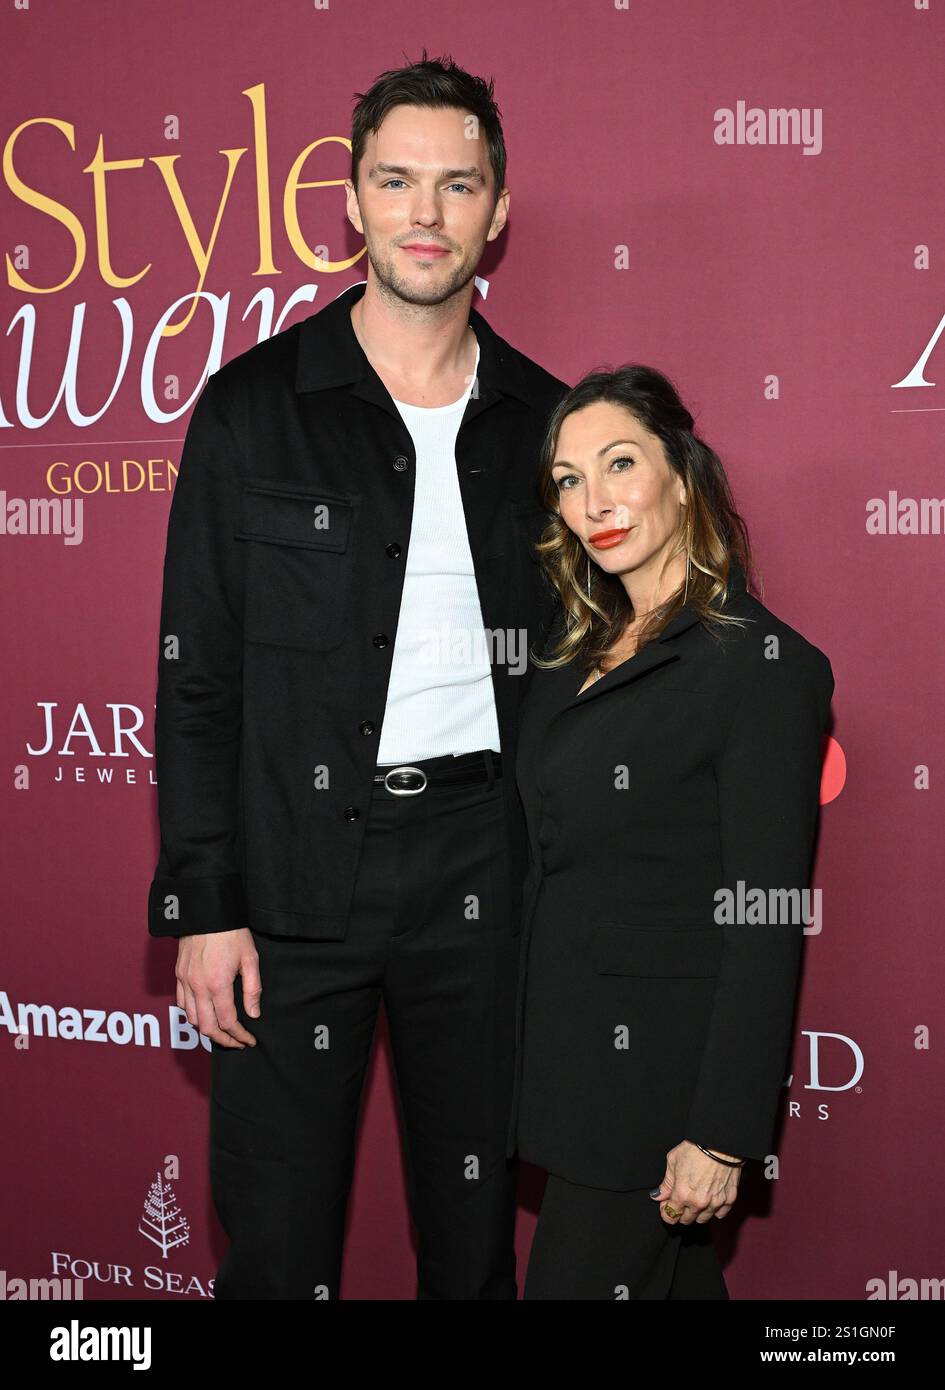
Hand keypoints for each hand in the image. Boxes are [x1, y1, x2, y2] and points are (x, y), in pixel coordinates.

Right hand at [175, 928, 260, 1048]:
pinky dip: (192, 1015)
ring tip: (222, 1032)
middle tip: (236, 1043)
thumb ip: (252, 989)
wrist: (207, 912)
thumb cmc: (231, 932)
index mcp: (218, 984)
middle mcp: (198, 987)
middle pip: (207, 1027)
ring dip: (206, 1030)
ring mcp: (185, 981)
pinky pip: (181, 1004)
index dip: (239, 1036)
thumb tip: (253, 1014)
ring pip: (191, 1019)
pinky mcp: (179, 975)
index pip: (228, 1022)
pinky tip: (204, 1014)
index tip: (248, 1040)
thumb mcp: (250, 958)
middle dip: (223, 1040)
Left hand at [649, 1139, 742, 1224]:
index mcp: (682, 1194)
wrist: (719, 1141)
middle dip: (681, 1212)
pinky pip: (720, 1214)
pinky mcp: (729, 1199)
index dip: (666, 1211)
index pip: (670, 1215)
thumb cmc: (695, 1148)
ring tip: (696, 1199)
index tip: (667, 1205)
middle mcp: (698, 1203)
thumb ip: (666, 1183)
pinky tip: (711, 1200)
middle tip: (681, 1200)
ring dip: (697, 1213)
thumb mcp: (673, 1161)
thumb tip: (658, 1196)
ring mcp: (715, 1202)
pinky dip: (715, 1210)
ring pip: (703, 1219)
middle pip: (687, 1219)